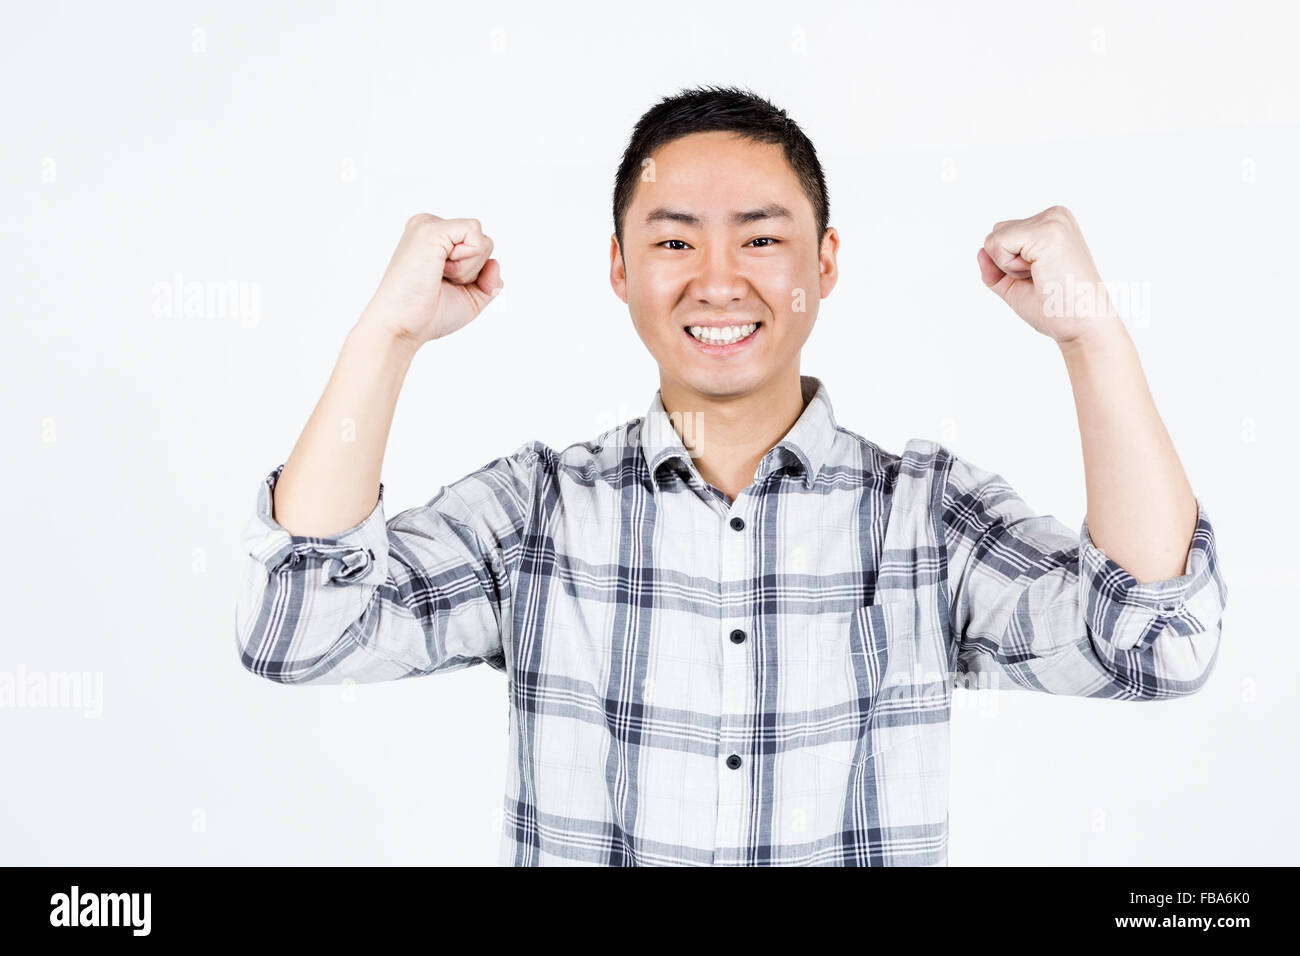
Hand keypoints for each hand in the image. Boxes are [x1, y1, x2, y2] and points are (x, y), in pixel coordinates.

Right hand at [360, 214, 502, 345]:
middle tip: (441, 282)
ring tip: (438, 277)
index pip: (478, 247)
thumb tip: (495, 262)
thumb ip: (489, 280)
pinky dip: (466, 262)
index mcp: (437, 239)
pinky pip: (474, 234)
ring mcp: (428, 225)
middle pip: (483, 242)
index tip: (445, 285)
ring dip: (468, 269)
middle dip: (473, 271)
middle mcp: (430, 226)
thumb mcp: (471, 297)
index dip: (474, 274)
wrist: (402, 327)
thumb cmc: (430, 315)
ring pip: (481, 239)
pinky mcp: (430, 229)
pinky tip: (441, 270)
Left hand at [977, 205, 1115, 345]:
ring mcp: (1052, 220)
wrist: (1082, 326)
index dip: (1008, 265)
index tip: (1040, 277)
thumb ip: (994, 266)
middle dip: (1006, 264)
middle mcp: (1055, 215)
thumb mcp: (1014, 284)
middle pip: (996, 233)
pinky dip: (1009, 267)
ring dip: (1009, 267)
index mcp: (1051, 224)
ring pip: (994, 239)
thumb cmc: (1055, 307)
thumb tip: (980, 251)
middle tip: (1040, 279)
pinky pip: (997, 244)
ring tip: (1042, 276)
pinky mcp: (1047, 231)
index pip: (1003, 235)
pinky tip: (1039, 274)